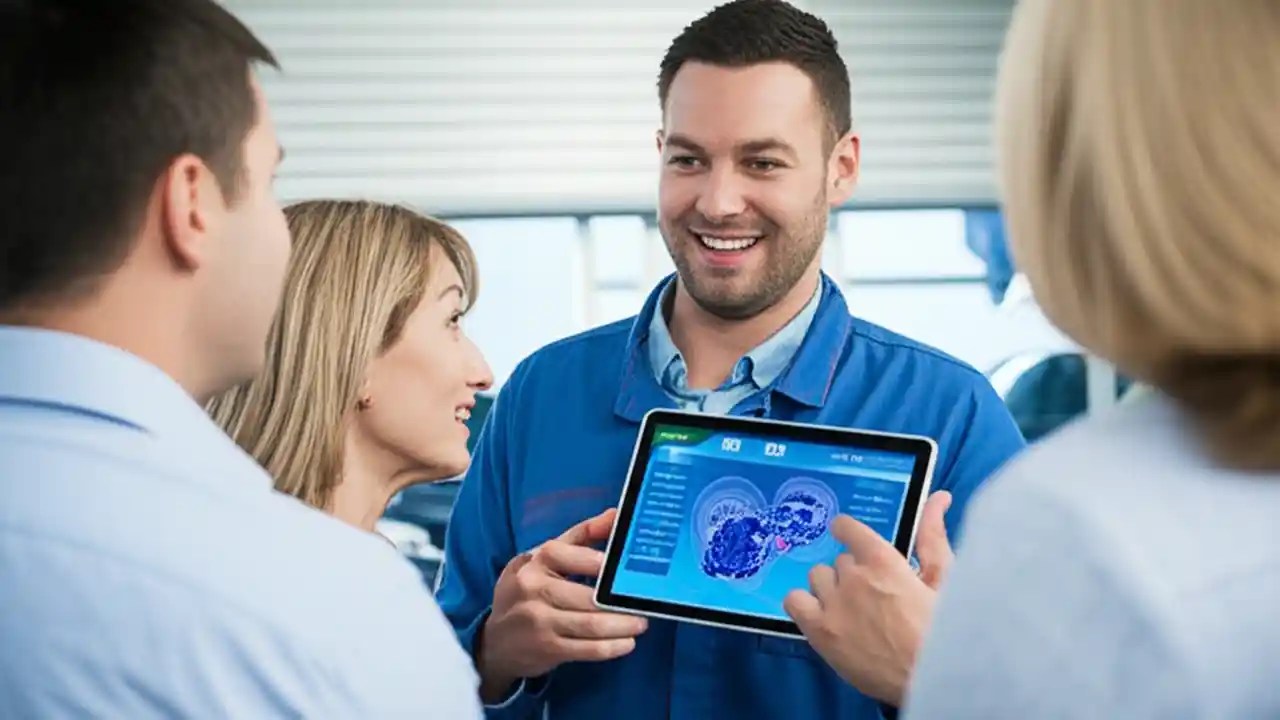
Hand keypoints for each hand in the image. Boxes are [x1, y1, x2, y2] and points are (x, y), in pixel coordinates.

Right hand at [476, 509, 647, 701]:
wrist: (496, 640)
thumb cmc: (528, 590)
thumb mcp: (544, 557)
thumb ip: (581, 535)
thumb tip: (616, 515)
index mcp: (537, 560)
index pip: (573, 555)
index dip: (601, 562)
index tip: (625, 568)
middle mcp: (534, 589)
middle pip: (588, 596)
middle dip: (621, 602)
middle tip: (645, 602)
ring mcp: (540, 621)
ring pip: (591, 625)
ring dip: (623, 626)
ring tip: (640, 623)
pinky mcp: (547, 649)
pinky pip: (587, 650)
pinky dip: (611, 647)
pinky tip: (626, 643)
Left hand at [783, 491, 953, 705]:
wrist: (932, 678)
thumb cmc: (945, 630)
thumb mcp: (945, 579)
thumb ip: (933, 537)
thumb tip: (939, 498)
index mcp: (883, 560)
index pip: (847, 528)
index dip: (849, 534)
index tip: (854, 543)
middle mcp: (853, 577)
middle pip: (839, 560)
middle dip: (853, 573)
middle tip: (871, 596)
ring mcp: (833, 605)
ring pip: (817, 577)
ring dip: (830, 588)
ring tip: (850, 609)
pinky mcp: (820, 631)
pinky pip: (794, 601)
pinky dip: (805, 604)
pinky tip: (823, 615)